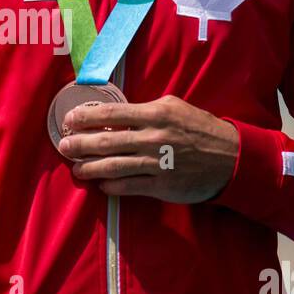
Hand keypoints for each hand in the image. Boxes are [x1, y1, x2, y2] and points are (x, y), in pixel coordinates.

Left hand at [57, 94, 238, 203]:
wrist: (230, 157)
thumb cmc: (200, 128)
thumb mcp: (174, 107)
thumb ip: (145, 110)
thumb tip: (113, 115)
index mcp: (155, 114)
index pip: (111, 113)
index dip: (85, 116)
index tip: (69, 119)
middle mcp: (153, 138)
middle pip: (106, 141)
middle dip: (79, 144)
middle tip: (63, 146)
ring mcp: (157, 163)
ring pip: (113, 166)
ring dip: (89, 168)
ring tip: (75, 169)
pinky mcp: (162, 185)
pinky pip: (129, 186)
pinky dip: (111, 186)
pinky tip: (101, 184)